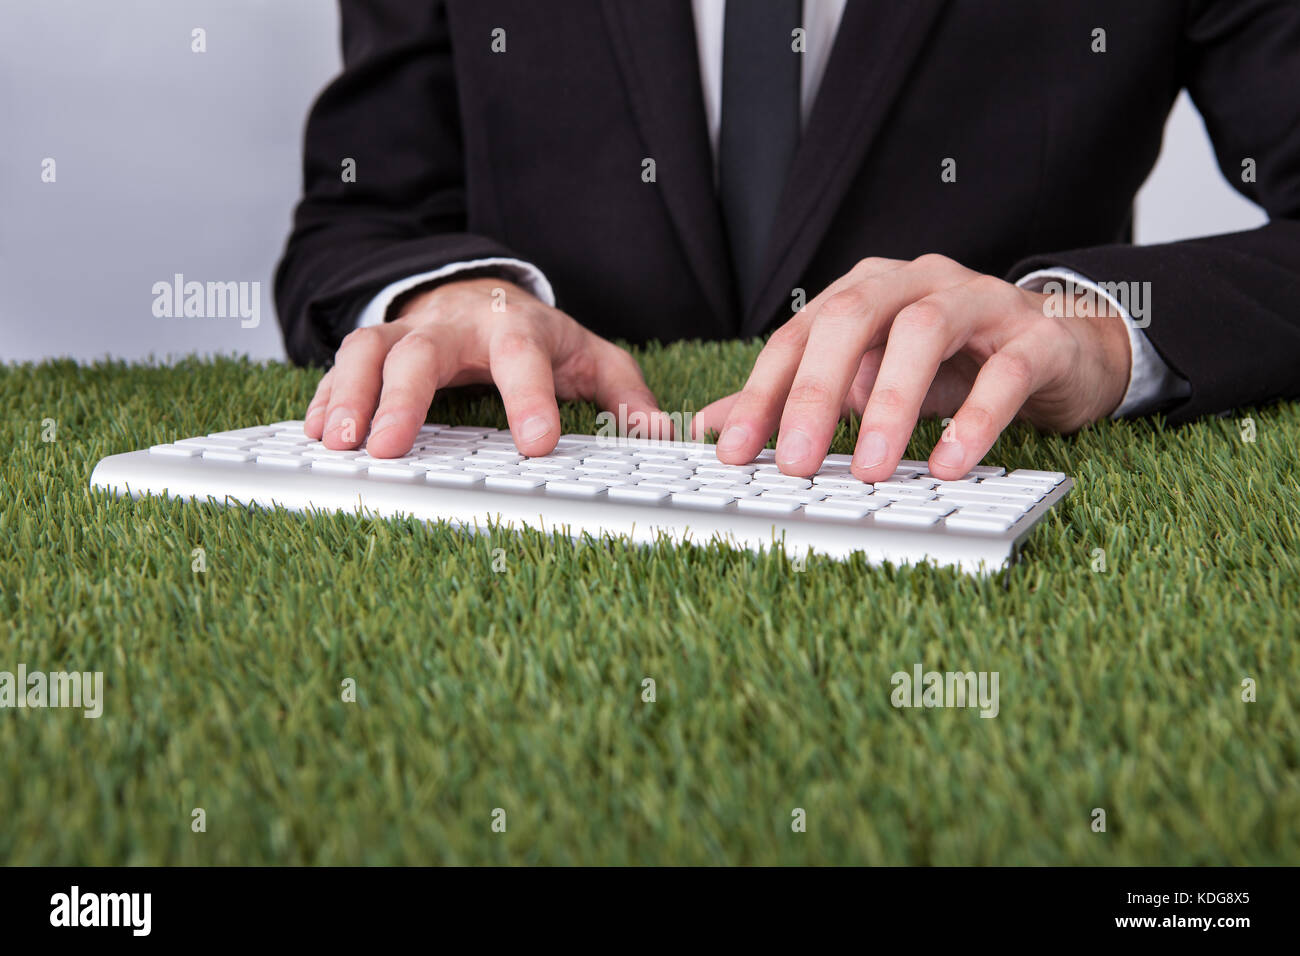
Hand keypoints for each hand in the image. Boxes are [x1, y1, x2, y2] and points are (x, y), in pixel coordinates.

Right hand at [304, 277, 667, 457]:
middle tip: (387, 450)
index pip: (523, 359)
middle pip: (422, 353)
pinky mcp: (374, 346)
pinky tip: (316, 434)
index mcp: (515, 328)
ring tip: (337, 444)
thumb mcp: (587, 356)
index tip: (536, 446)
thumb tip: (656, 431)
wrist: (479, 293)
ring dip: (347, 396)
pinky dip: (323, 398)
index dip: (529, 400)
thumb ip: (621, 391)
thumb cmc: (535, 335)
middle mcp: (454, 325)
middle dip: (403, 400)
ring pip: (366, 352)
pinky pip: (338, 366)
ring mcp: (407, 332)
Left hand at [693, 254, 1131, 479]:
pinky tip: (950, 464)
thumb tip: (714, 425)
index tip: (732, 451)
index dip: (762, 392)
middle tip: (793, 463)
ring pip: (924, 332)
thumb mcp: (870, 377)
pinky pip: (1005, 373)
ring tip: (869, 470)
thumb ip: (797, 396)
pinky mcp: (1037, 338)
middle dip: (814, 392)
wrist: (1060, 350)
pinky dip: (975, 419)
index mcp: (868, 291)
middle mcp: (917, 283)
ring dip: (891, 404)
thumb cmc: (953, 364)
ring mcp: (980, 302)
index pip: (799, 334)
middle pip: (853, 317)